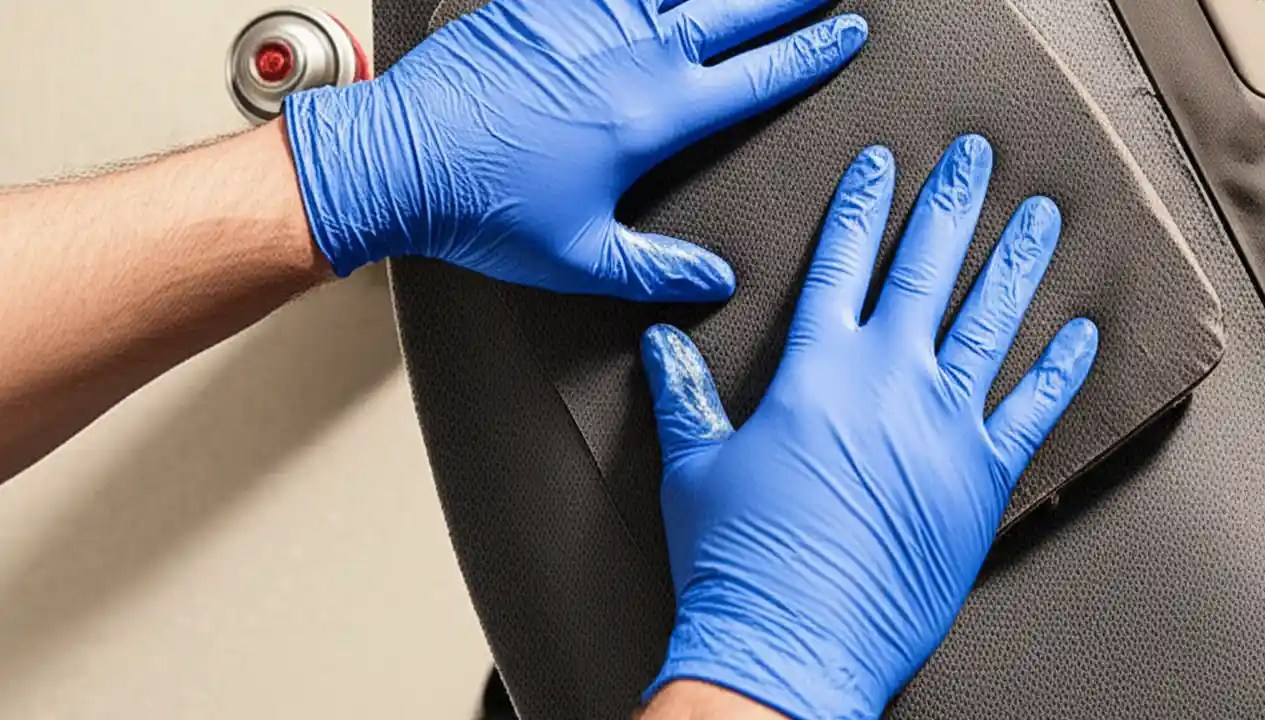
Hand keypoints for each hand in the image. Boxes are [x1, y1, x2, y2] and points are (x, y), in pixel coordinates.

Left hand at [284, 0, 867, 298]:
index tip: (845, 35)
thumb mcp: (581, 257)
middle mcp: (629, 56)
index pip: (755, 78)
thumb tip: (714, 279)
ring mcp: (582, 18)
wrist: (398, 160)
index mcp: (653, 117)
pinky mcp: (536, 3)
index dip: (809, 55)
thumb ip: (658, 268)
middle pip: (731, 11)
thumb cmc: (485, 210)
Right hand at [640, 137, 1098, 718]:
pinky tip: (1079, 334)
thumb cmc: (738, 558)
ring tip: (1039, 216)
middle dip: (951, 206)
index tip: (882, 166)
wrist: (790, 640)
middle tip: (977, 158)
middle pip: (926, 272)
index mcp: (815, 373)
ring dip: (1016, 262)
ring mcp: (941, 427)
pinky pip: (1031, 410)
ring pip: (991, 323)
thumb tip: (661, 346)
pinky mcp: (979, 478)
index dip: (861, 208)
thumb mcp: (694, 467)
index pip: (841, 265)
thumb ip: (683, 397)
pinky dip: (1059, 369)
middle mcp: (885, 382)